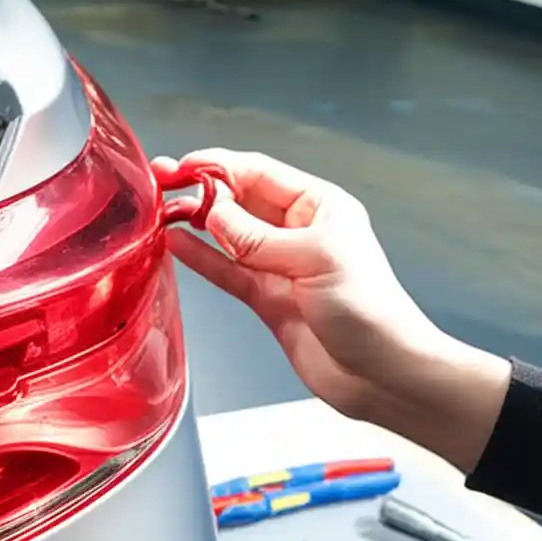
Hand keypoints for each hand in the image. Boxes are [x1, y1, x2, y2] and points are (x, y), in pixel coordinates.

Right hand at [154, 148, 509, 470]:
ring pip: (227, 235)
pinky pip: (226, 270)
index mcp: (320, 207)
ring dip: (195, 222)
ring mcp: (280, 265)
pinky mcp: (266, 298)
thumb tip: (211, 211)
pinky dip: (200, 257)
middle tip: (162, 183)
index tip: (181, 166)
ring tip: (160, 211)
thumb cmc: (370, 311)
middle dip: (201, 190)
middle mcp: (298, 231)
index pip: (258, 173)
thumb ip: (255, 237)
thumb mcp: (313, 259)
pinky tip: (175, 244)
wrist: (381, 374)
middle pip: (239, 200)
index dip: (217, 166)